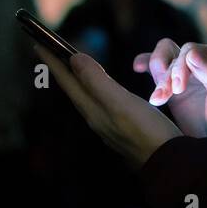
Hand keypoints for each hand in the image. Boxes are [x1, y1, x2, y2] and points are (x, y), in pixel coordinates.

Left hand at [36, 46, 181, 170]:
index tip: (38, 43)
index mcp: (93, 110)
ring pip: (86, 96)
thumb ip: (96, 81)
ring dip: (76, 79)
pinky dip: (95, 88)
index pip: (67, 81)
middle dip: (60, 68)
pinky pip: (101, 102)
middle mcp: (97, 117)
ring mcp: (109, 124)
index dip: (53, 61)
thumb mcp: (119, 103)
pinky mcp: (123, 127)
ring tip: (71, 67)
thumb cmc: (146, 132)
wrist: (168, 164)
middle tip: (48, 50)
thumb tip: (74, 59)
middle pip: (73, 88)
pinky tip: (102, 89)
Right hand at [134, 39, 206, 156]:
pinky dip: (146, 63)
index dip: (182, 66)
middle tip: (163, 99)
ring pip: (166, 57)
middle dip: (168, 75)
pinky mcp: (176, 82)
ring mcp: (190, 71)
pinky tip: (137, 67)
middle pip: (178, 54)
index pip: (194, 51)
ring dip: (158, 77)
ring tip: (156, 100)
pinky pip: (159, 67)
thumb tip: (191, 53)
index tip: (178, 90)